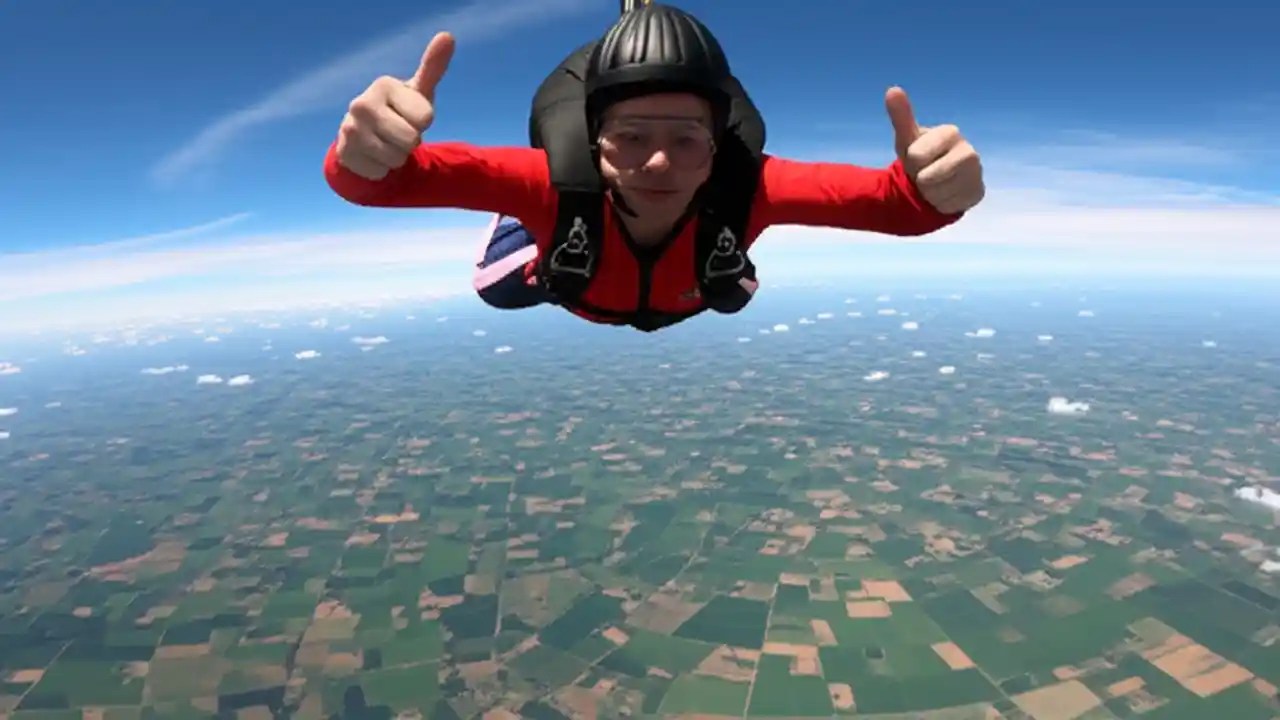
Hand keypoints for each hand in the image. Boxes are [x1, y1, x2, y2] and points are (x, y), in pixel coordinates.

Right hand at [336, 31, 455, 179]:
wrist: (367, 135)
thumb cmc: (401, 110)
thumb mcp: (419, 91)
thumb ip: (433, 66)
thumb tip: (448, 36)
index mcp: (383, 85)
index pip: (426, 118)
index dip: (424, 122)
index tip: (411, 115)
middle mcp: (361, 104)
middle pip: (411, 140)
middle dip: (411, 142)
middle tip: (399, 132)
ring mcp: (349, 129)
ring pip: (396, 159)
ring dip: (397, 157)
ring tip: (387, 143)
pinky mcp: (343, 154)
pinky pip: (380, 173)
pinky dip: (382, 169)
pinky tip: (373, 155)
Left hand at [886, 86, 984, 213]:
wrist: (935, 181)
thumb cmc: (920, 156)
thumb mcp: (907, 138)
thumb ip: (901, 116)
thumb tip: (892, 89)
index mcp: (950, 132)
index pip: (917, 155)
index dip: (912, 162)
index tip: (919, 157)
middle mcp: (969, 151)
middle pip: (927, 178)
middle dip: (921, 179)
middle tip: (927, 172)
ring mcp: (976, 173)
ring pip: (937, 194)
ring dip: (930, 193)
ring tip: (936, 183)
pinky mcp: (977, 192)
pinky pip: (948, 206)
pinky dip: (941, 204)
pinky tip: (946, 193)